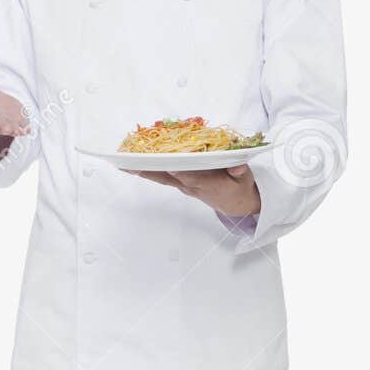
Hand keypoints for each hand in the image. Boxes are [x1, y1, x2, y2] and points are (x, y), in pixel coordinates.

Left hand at [125, 162, 260, 217]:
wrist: (234, 204)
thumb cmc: (240, 186)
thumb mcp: (245, 179)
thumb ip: (241, 172)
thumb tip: (238, 166)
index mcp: (209, 183)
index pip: (192, 177)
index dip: (181, 171)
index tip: (169, 165)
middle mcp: (192, 185)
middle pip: (169, 177)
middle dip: (152, 170)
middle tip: (132, 164)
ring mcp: (184, 186)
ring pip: (162, 177)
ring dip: (143, 171)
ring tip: (123, 164)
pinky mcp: (180, 184)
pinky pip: (162, 177)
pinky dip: (147, 171)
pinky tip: (132, 166)